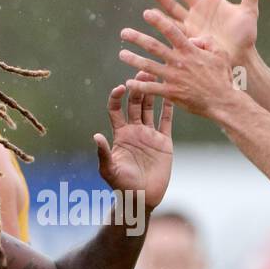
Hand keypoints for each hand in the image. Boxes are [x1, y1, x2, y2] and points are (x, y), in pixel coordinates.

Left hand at [94, 79, 172, 208]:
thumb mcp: (109, 170)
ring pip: (151, 108)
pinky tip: (173, 94)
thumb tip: (96, 136)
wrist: (141, 198)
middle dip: (137, 86)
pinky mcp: (164, 142)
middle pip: (135, 103)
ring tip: (156, 75)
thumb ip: (103, 153)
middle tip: (142, 70)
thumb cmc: (121, 186)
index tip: (120, 88)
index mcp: (120, 134)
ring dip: (153, 92)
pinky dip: (170, 108)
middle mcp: (135, 131)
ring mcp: (150, 135)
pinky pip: (167, 122)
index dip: (117, 97)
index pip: (116, 110)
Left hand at [119, 10, 243, 120]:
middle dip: (137, 38)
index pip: (171, 30)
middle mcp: (179, 61)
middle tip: (123, 32)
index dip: (158, 20)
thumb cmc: (223, 77)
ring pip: (148, 66)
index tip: (146, 13)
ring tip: (122, 54)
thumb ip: (207, 40)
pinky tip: (128, 83)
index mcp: (190, 50)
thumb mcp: (221, 53)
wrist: (222, 101)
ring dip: (133, 59)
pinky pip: (151, 88)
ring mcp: (173, 77)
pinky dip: (139, 85)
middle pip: (153, 46)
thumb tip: (192, 38)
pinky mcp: (171, 92)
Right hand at [148, 0, 259, 63]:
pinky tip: (151, 12)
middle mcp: (200, 8)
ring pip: (174, 5)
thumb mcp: (249, 12)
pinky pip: (172, 25)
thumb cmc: (245, 36)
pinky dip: (162, 19)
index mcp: (213, 0)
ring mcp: (192, 21)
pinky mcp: (188, 34)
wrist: (238, 58)